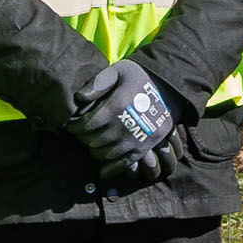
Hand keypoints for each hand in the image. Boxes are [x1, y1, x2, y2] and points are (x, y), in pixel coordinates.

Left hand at [67, 57, 173, 185]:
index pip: (87, 124)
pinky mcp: (147, 146)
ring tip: (91, 143)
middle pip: (94, 140)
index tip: (71, 124)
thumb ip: (97, 82)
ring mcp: (138, 137)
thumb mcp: (118, 70)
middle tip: (80, 133)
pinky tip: (103, 172)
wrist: (171, 85)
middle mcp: (127, 124)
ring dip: (95, 151)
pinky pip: (126, 163)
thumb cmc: (140, 76)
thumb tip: (78, 98)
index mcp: (118, 104)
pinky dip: (112, 169)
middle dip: (83, 138)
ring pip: (106, 154)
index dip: (74, 126)